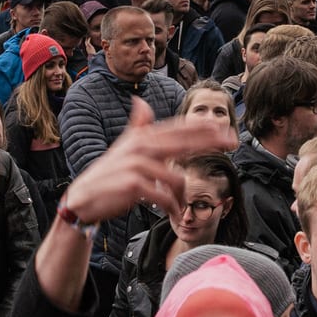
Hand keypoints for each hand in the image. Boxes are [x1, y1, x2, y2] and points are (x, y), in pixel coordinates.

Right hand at [58, 99, 236, 225]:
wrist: (84, 198)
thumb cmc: (109, 174)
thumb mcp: (123, 147)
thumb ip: (137, 127)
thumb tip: (141, 102)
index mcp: (142, 138)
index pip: (177, 129)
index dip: (202, 126)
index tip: (223, 126)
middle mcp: (140, 146)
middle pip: (183, 142)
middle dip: (210, 140)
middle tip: (232, 141)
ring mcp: (137, 165)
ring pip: (176, 178)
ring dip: (181, 196)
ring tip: (178, 206)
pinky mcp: (134, 185)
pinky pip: (164, 196)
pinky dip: (171, 207)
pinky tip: (173, 213)